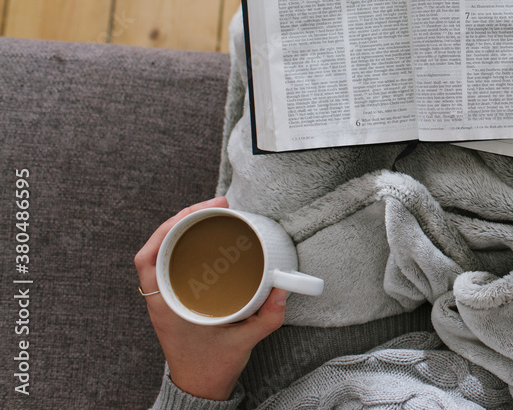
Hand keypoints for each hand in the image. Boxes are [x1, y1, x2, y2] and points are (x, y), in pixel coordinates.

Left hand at [134, 196, 286, 400]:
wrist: (199, 387)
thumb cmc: (212, 366)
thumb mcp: (243, 341)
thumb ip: (268, 317)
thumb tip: (283, 288)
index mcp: (165, 305)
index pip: (149, 258)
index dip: (166, 229)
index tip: (196, 213)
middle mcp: (161, 297)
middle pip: (158, 245)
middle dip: (183, 217)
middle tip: (216, 204)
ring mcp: (167, 295)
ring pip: (164, 249)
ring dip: (184, 227)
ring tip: (212, 211)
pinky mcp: (177, 295)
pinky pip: (173, 260)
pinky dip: (186, 241)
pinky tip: (207, 233)